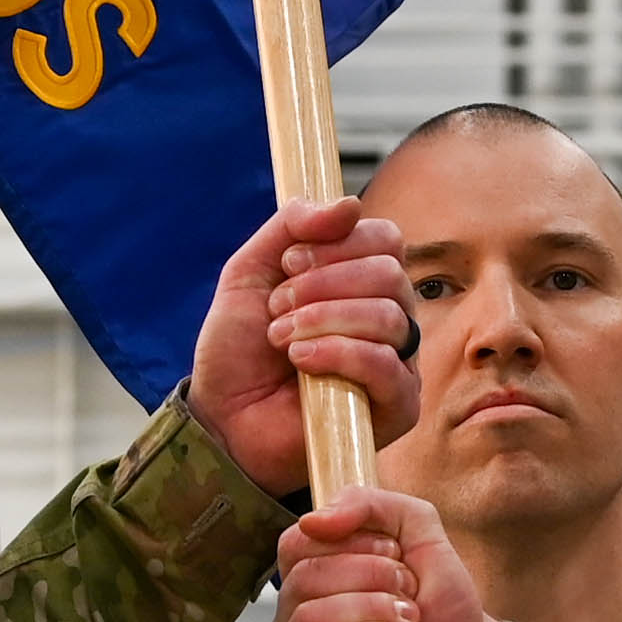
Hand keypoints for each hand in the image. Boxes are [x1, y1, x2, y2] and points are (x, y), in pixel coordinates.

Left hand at [186, 197, 418, 499]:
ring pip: (388, 316)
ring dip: (322, 319)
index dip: (337, 243)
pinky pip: (387, 365)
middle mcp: (389, 319)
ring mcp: (398, 364)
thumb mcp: (249, 272)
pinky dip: (338, 353)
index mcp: (363, 283)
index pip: (384, 238)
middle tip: (278, 307)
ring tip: (281, 339)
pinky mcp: (397, 407)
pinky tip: (301, 360)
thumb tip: (348, 203)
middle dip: (323, 284)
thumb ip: (290, 227)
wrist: (222, 418)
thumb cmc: (239, 352)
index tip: (287, 264)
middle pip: (389, 273)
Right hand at [273, 485, 517, 621]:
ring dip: (370, 611)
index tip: (396, 555)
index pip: (296, 544)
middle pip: (302, 581)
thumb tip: (314, 519)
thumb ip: (373, 505)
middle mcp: (296, 620)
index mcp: (311, 579)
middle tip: (409, 594)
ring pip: (307, 620)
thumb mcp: (419, 532)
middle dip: (371, 578)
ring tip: (406, 621)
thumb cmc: (443, 607)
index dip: (350, 542)